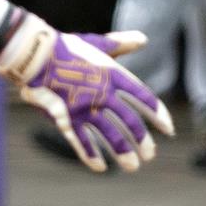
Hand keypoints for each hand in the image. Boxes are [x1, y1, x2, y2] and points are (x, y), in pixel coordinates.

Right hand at [0, 27, 174, 172]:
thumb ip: (121, 43)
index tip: (169, 128)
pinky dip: (91, 155)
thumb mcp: (98, 43)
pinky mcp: (66, 118)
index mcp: (114, 75)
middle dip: (142, 141)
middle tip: (150, 155)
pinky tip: (100, 167)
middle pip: (130, 122)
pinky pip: (82, 141)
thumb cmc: (67, 47)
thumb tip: (143, 38)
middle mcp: (103, 93)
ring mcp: (85, 108)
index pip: (144, 98)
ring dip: (123, 153)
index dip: (158, 115)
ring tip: (133, 166)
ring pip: (109, 136)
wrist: (36, 54)